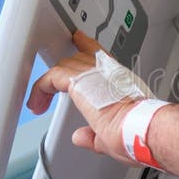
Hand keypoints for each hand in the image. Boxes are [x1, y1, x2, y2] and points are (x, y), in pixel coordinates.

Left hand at [27, 31, 140, 163]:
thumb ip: (94, 135)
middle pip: (80, 58)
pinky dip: (41, 88)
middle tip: (51, 84)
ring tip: (39, 99)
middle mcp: (109, 72)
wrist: (142, 127)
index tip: (80, 41)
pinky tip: (36, 103)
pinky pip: (52, 77)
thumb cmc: (139, 132)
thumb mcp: (112, 135)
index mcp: (121, 81)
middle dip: (64, 69)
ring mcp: (95, 73)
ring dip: (50, 82)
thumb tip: (82, 137)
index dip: (88, 47)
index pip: (101, 57)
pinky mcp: (81, 81)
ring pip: (65, 65)